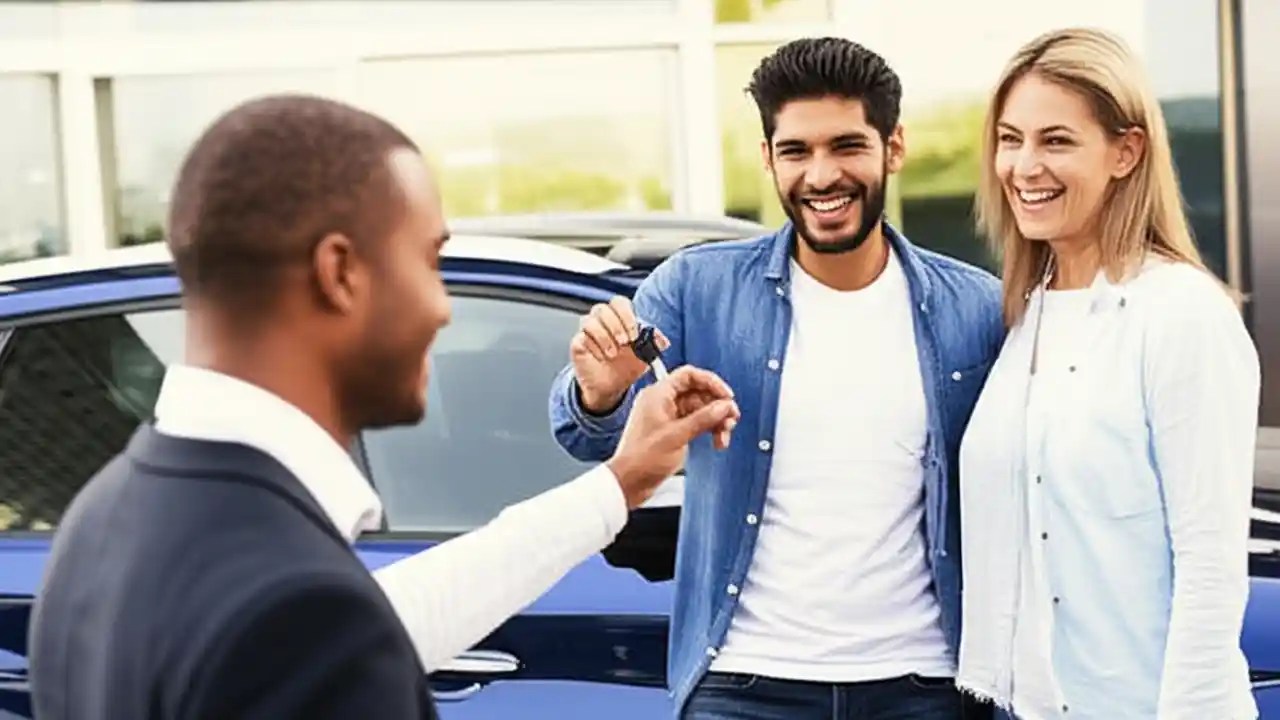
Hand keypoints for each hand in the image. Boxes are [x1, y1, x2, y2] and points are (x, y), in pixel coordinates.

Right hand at [570, 296, 670, 413]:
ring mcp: (587, 331)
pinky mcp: (578, 343)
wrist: (611, 386)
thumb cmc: (626, 367)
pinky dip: (594, 347)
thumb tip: (663, 342)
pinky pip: (582, 337)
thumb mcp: (644, 356)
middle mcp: (602, 321)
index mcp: (619, 318)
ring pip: (589, 320)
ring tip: (613, 354)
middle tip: (624, 343)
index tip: (634, 334)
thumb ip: (653, 345)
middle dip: (616, 325)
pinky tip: (602, 357)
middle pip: (602, 308)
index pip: (619, 303)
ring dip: (604, 337)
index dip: (627, 315)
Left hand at [606, 366, 739, 507]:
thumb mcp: (677, 436)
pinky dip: (708, 430)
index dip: (711, 382)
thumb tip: (723, 406)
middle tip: (731, 419)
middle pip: (698, 393)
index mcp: (658, 395)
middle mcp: (662, 402)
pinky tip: (716, 441)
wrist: (629, 483)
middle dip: (717, 406)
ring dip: (715, 421)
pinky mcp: (672, 432)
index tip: (726, 396)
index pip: (689, 375)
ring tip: (724, 435)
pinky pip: (695, 423)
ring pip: (699, 410)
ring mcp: (667, 417)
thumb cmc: (642, 459)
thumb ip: (703, 419)